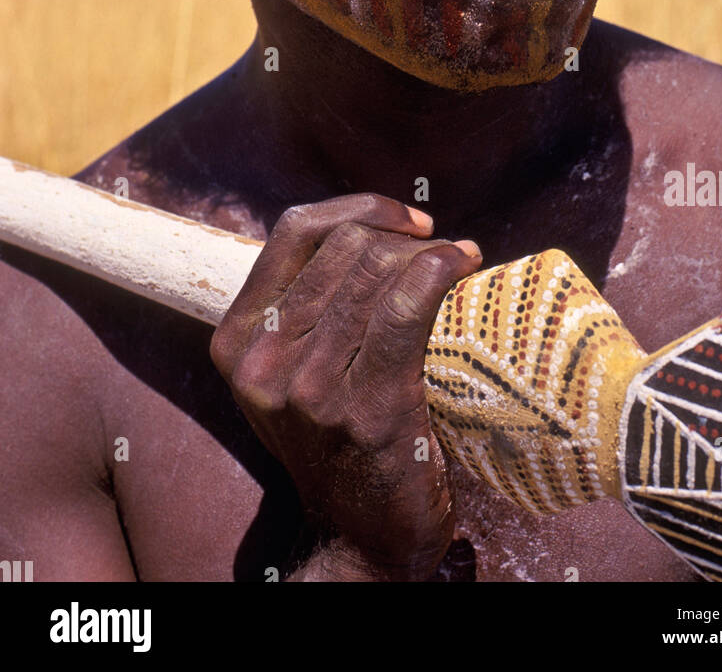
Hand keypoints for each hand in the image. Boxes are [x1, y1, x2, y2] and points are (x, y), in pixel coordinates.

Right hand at [210, 193, 481, 579]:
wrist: (363, 534)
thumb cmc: (340, 436)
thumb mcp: (287, 371)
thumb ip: (300, 304)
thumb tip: (369, 226)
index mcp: (235, 340)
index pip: (295, 229)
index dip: (360, 209)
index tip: (408, 221)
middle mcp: (263, 361)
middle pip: (347, 247)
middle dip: (404, 236)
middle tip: (442, 254)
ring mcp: (311, 388)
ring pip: (378, 270)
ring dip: (431, 252)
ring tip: (459, 260)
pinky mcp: (367, 408)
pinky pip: (406, 308)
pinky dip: (440, 270)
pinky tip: (465, 264)